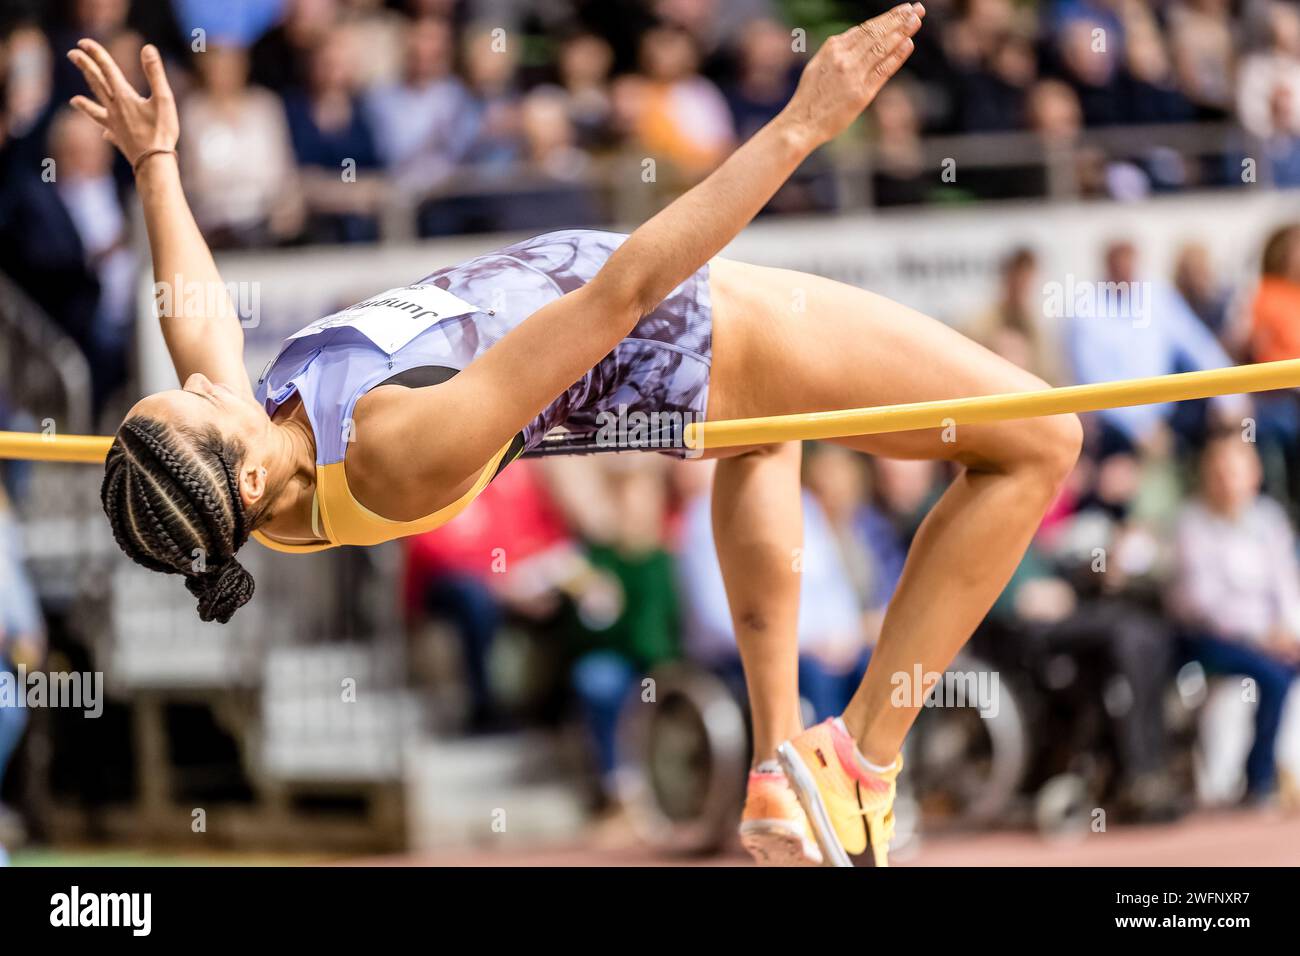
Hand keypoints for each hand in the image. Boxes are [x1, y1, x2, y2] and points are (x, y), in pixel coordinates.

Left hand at [67, 39, 177, 171]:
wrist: (154, 162)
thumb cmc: (161, 131)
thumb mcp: (164, 99)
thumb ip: (155, 73)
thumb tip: (148, 47)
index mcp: (124, 96)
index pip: (107, 69)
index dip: (96, 54)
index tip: (83, 42)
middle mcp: (114, 109)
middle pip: (96, 84)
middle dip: (84, 68)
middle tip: (72, 54)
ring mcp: (114, 125)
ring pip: (96, 109)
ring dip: (84, 103)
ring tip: (73, 100)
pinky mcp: (119, 140)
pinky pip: (108, 134)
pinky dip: (105, 132)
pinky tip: (104, 135)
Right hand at [780, 3, 925, 147]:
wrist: (801, 122)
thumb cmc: (810, 96)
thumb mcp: (819, 65)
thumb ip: (838, 51)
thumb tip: (857, 38)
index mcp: (832, 48)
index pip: (865, 28)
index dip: (886, 18)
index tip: (902, 9)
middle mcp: (843, 58)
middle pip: (876, 33)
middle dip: (898, 19)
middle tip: (916, 8)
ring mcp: (853, 75)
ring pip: (881, 47)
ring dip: (901, 32)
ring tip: (916, 20)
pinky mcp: (861, 93)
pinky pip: (883, 70)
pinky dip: (896, 56)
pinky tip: (908, 44)